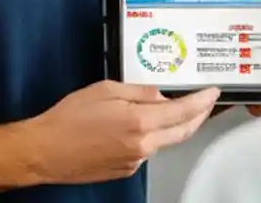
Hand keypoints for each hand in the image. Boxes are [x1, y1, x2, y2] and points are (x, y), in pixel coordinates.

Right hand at [28, 80, 219, 184]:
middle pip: (183, 131)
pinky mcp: (126, 169)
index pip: (183, 111)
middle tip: (206, 102)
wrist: (46, 151)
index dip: (203, 101)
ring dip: (175, 126)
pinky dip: (152, 136)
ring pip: (165, 141)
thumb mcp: (106, 90)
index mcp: (139, 122)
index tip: (213, 93)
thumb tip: (161, 96)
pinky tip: (140, 125)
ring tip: (174, 109)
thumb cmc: (69, 119)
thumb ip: (139, 92)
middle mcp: (142, 145)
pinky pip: (148, 150)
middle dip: (199, 115)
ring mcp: (135, 161)